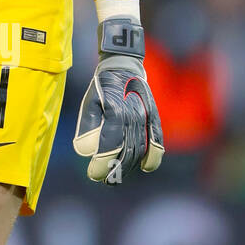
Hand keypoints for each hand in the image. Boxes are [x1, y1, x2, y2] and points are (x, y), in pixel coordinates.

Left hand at [73, 16, 163, 182]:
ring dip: (129, 166)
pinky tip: (146, 167)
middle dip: (114, 170)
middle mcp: (133, 115)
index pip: (110, 146)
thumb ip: (88, 127)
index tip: (94, 174)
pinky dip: (154, 156)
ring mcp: (146, 116)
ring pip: (141, 149)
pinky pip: (157, 140)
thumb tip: (86, 152)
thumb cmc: (102, 87)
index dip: (102, 164)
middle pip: (126, 152)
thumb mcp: (89, 104)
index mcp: (114, 112)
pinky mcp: (154, 117)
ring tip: (116, 175)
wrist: (124, 66)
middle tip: (103, 179)